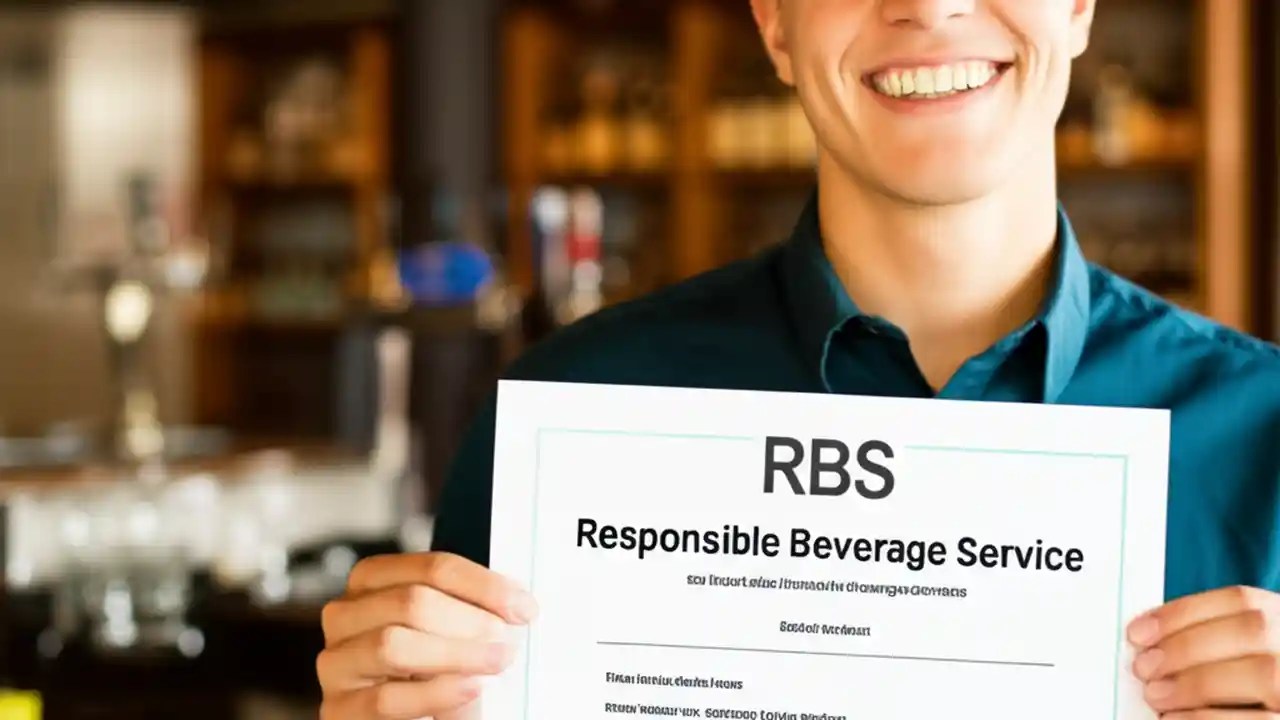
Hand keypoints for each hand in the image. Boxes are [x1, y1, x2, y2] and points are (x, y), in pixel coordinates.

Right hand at [317, 552, 537, 719]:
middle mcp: (346, 615)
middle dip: (469, 620)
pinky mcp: (338, 708)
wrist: (406, 717)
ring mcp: (337, 662)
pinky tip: (468, 688)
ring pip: (392, 644)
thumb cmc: (425, 672)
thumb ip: (471, 617)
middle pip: (409, 601)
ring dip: (454, 654)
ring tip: (493, 663)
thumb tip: (514, 605)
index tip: (520, 606)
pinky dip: (435, 693)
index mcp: (373, 582)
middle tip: (506, 639)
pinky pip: (386, 698)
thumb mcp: (448, 635)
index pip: (430, 567)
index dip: (482, 585)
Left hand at [1128, 585, 1279, 717]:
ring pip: (1261, 674)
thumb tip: (1149, 643)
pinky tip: (1174, 719)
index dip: (1182, 613)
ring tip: (1154, 695)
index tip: (1137, 633)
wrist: (1275, 700)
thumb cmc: (1250, 669)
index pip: (1239, 601)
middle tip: (1143, 667)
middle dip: (1186, 648)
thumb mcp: (1239, 643)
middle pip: (1249, 632)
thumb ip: (1205, 636)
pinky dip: (1209, 718)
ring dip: (1196, 684)